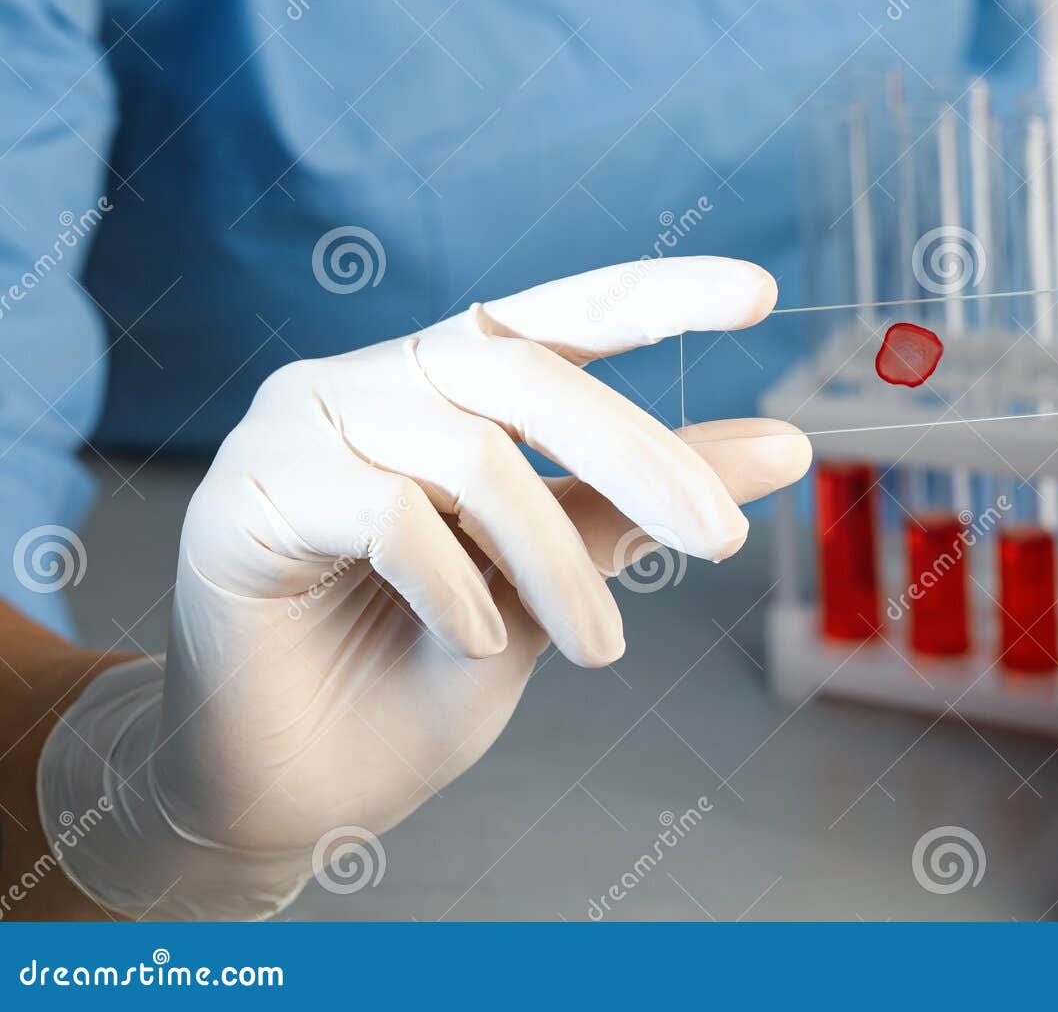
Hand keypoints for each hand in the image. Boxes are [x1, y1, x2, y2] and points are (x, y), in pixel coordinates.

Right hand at [37, 257, 809, 918]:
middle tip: (720, 541)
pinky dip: (457, 588)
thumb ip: (639, 503)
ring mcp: (303, 424)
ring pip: (472, 455)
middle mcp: (377, 380)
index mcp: (449, 383)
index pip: (560, 314)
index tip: (760, 296)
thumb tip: (786, 447)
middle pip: (527, 376)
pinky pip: (388, 514)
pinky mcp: (247, 491)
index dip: (656, 296)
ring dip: (555, 565)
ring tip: (600, 650)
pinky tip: (475, 640)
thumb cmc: (423, 672)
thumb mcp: (555, 580)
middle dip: (639, 456)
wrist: (297, 786)